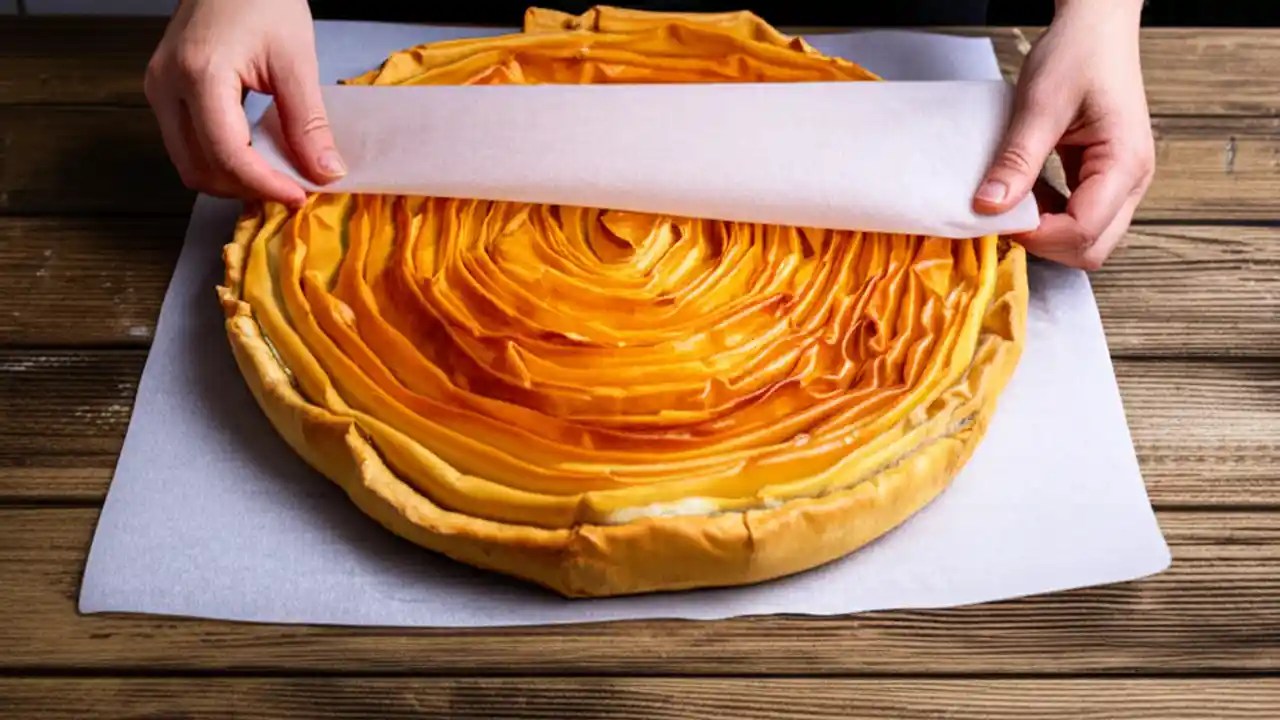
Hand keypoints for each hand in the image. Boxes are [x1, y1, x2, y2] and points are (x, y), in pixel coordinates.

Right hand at [144, 0, 344, 206]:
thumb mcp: (296, 60)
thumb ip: (308, 122)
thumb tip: (326, 173)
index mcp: (198, 75)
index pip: (226, 154)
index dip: (264, 184)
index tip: (299, 196)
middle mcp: (166, 86)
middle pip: (199, 168)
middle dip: (246, 187)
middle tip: (292, 189)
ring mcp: (159, 90)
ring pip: (189, 163)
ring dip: (233, 179)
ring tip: (277, 177)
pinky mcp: (164, 91)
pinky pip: (188, 144)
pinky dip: (222, 161)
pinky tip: (257, 158)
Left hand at [973, 0, 1154, 269]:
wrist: (1096, 27)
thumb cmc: (1078, 54)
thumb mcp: (1039, 106)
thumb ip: (1017, 160)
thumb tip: (989, 206)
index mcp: (1125, 163)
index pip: (1084, 230)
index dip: (1039, 235)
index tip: (999, 218)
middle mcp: (1133, 180)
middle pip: (1092, 247)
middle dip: (1046, 243)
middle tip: (1004, 218)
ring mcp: (1121, 182)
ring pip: (1087, 237)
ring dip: (1047, 231)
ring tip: (1011, 204)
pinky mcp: (1105, 177)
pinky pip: (1079, 215)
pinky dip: (1049, 216)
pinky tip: (1024, 194)